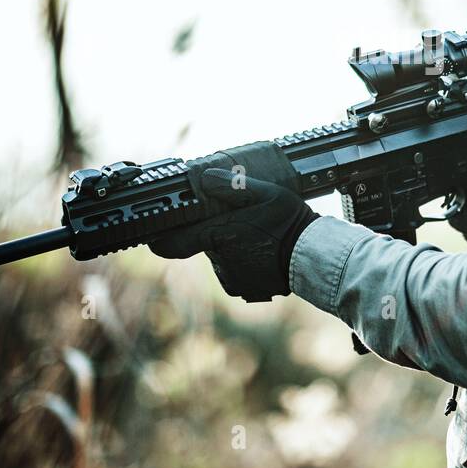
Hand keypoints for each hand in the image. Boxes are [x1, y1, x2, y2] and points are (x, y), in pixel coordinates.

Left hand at [148, 167, 318, 301]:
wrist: (313, 257)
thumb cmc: (290, 222)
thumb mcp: (264, 192)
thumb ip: (232, 185)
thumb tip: (202, 177)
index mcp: (218, 236)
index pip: (172, 243)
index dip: (160, 239)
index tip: (153, 235)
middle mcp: (220, 261)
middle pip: (204, 243)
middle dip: (217, 231)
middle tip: (241, 220)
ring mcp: (232, 278)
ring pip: (221, 258)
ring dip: (232, 248)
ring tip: (258, 237)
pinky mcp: (244, 290)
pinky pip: (235, 273)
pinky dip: (243, 263)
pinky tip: (262, 253)